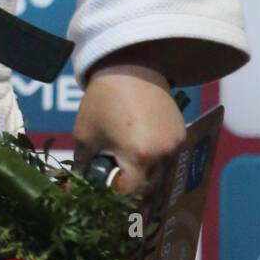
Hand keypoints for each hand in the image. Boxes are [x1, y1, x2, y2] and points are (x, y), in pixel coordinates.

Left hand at [73, 61, 186, 199]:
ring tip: (129, 152)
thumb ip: (83, 167)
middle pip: (149, 185)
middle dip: (132, 181)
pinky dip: (157, 155)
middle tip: (117, 167)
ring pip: (161, 172)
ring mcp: (175, 144)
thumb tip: (77, 190)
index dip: (116, 188)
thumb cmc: (102, 101)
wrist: (128, 67)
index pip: (130, 191)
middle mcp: (163, 154)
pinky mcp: (181, 133)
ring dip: (146, 170)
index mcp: (139, 157)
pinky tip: (142, 141)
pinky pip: (170, 156)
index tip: (107, 178)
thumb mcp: (85, 135)